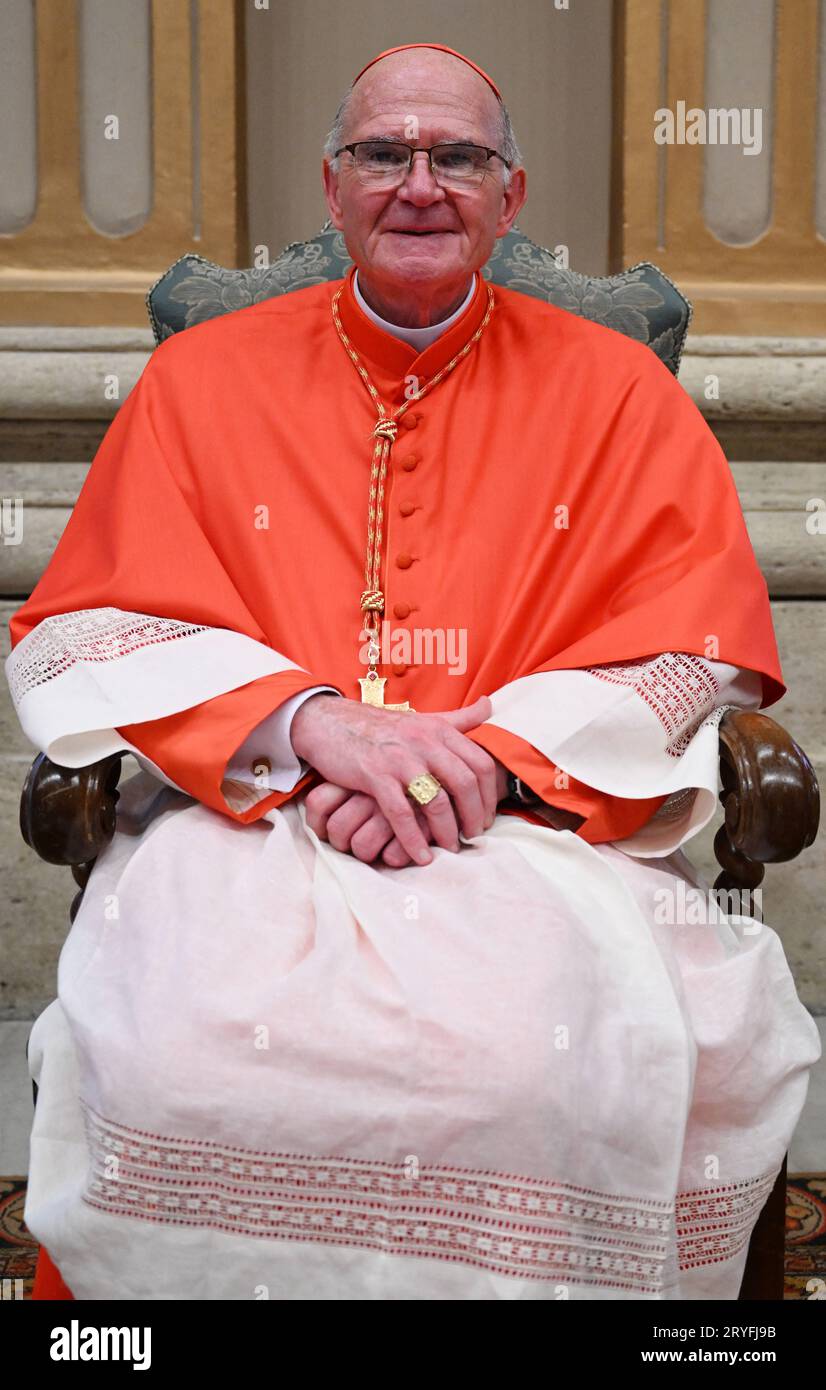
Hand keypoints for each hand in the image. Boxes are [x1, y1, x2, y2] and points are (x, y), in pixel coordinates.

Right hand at [291, 693, 500, 865]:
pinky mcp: (374, 774)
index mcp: (440, 729)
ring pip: (436, 800)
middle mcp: (424, 741)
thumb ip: (458, 717)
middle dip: (474, 816)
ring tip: (451, 848)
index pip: (480, 763)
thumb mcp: (423, 717)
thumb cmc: (379, 727)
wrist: (328, 722)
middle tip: (474, 837)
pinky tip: (420, 855)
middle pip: (464, 783)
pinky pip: (401, 813)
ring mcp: (399, 758)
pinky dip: (413, 839)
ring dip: (447, 831)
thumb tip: (489, 706)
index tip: (487, 816)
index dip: (489, 794)